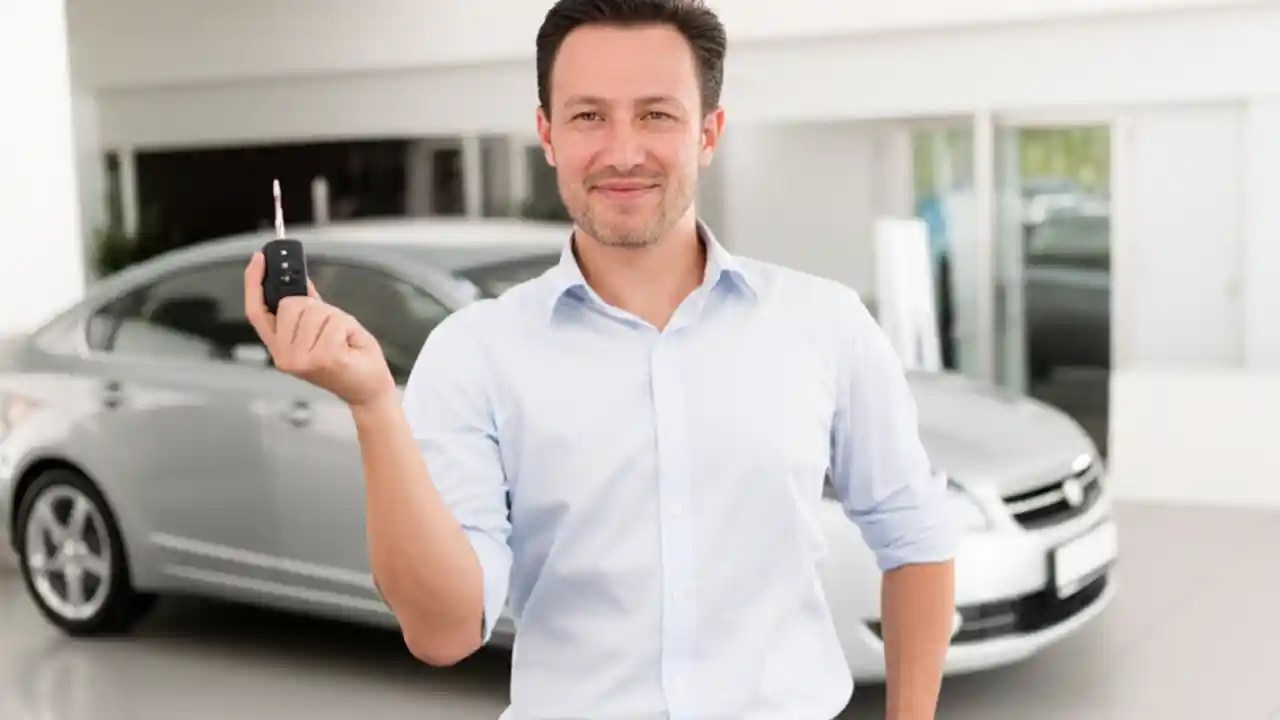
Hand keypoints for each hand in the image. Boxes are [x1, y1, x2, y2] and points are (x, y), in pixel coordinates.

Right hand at [243, 252, 396, 408]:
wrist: (369, 390)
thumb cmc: (350, 361)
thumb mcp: (324, 329)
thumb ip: (309, 306)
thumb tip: (300, 280)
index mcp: (280, 347)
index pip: (256, 311)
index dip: (253, 283)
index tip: (259, 259)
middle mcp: (284, 356)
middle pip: (291, 304)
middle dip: (316, 307)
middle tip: (331, 329)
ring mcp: (301, 359)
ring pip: (313, 310)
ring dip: (334, 318)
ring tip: (341, 339)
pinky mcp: (322, 359)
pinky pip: (334, 321)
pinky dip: (347, 327)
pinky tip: (349, 344)